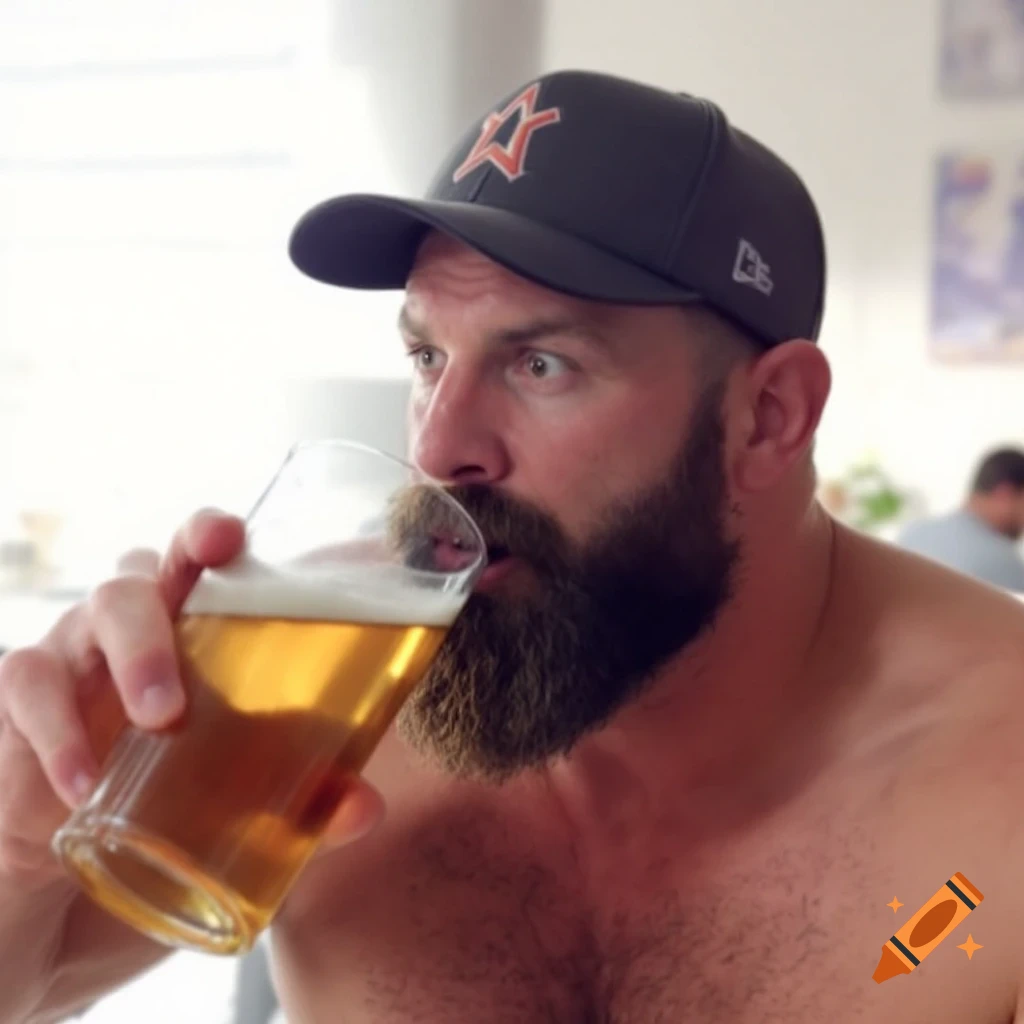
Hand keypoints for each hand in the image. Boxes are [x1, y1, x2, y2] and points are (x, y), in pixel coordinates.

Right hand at [0, 509, 383, 887]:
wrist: (67, 886)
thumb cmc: (165, 816)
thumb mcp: (237, 813)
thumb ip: (302, 805)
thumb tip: (365, 808)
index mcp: (190, 634)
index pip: (196, 560)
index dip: (208, 533)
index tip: (230, 537)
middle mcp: (130, 633)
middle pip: (139, 575)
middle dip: (167, 599)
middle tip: (188, 687)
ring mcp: (73, 662)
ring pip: (88, 614)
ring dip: (132, 658)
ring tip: (160, 720)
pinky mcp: (18, 708)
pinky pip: (29, 684)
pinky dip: (58, 729)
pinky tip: (83, 784)